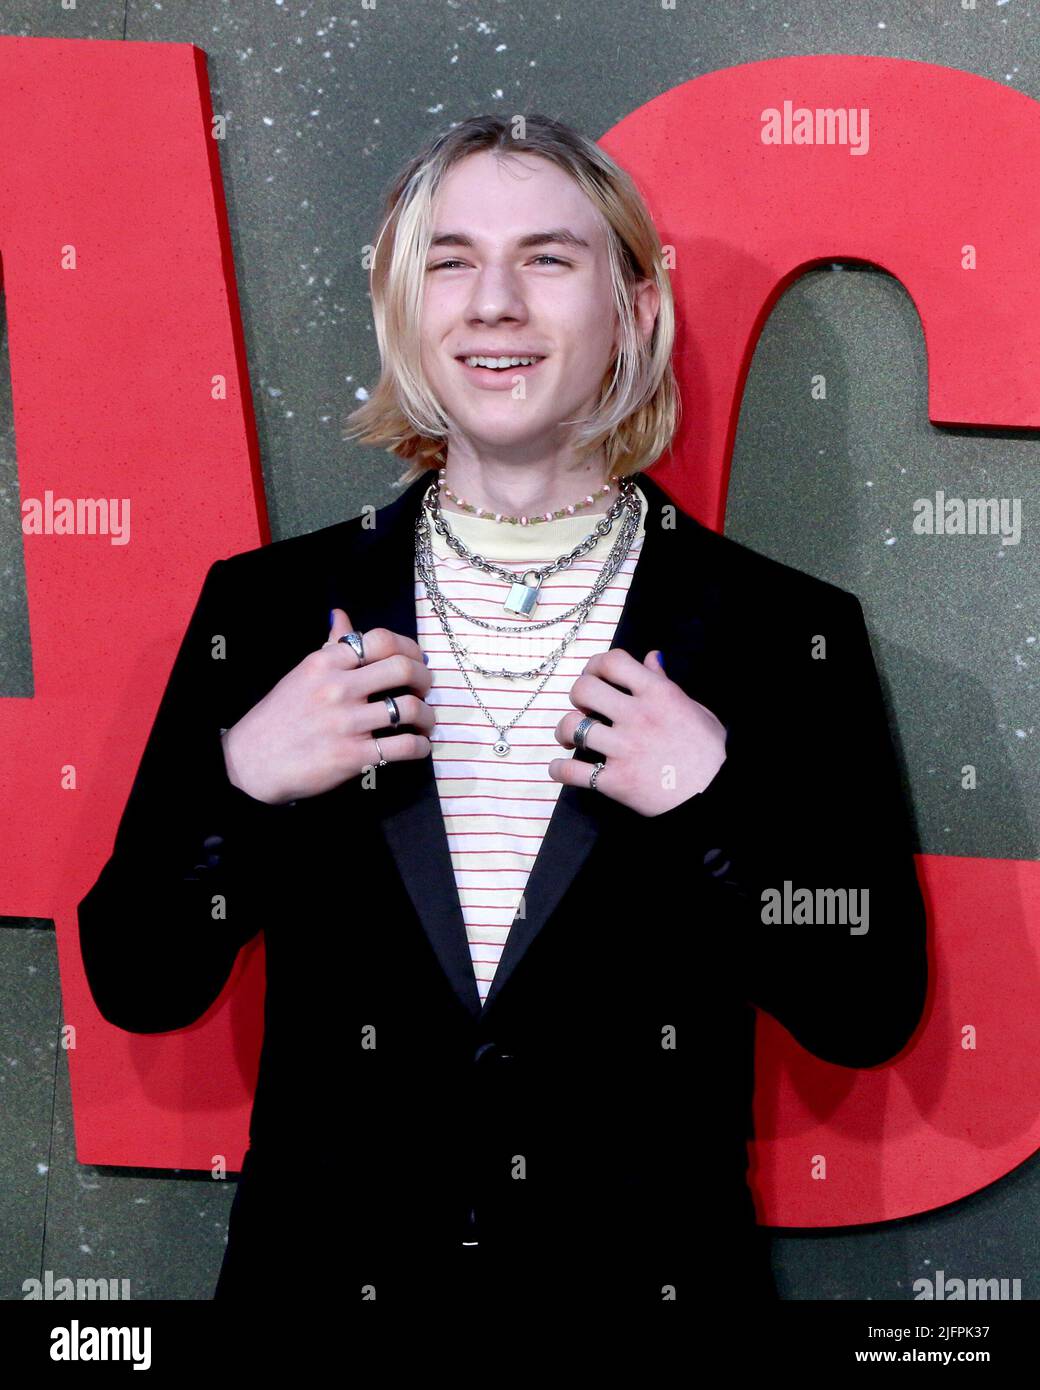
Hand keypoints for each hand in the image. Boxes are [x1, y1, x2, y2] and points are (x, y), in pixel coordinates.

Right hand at [220, 609, 434, 804]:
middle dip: (425, 678)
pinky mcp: (354, 757)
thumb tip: (342, 615)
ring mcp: (347, 723)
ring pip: (411, 708)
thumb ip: (330, 647)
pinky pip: (405, 747)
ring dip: (428, 716)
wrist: (251, 763)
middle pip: (403, 668)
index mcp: (325, 663)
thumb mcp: (302, 674)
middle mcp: (337, 688)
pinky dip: (420, 746)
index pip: (380, 640)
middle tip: (425, 688)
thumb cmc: (279, 717)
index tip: (416, 659)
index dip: (409, 648)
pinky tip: (417, 746)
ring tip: (425, 722)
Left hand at [548, 648, 726, 816]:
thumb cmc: (711, 754)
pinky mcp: (615, 781)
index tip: (595, 677)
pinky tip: (560, 768)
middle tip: (584, 708)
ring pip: (572, 727)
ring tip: (569, 739)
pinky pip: (572, 771)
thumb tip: (651, 657)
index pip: (613, 662)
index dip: (596, 665)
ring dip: (564, 731)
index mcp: (658, 694)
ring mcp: (624, 749)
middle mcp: (637, 717)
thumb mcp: (695, 709)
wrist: (716, 797)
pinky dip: (559, 770)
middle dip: (577, 696)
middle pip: (584, 689)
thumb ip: (666, 683)